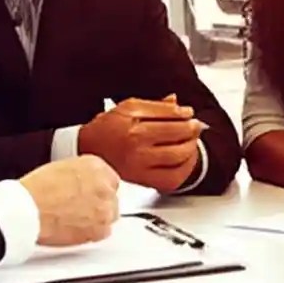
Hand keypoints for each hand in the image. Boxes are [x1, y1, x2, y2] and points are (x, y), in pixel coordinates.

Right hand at [20, 155, 120, 245]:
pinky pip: (103, 232)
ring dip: (97, 217)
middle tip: (80, 208)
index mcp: (95, 166)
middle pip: (111, 196)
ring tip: (75, 220)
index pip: (109, 177)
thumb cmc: (35, 190)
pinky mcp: (100, 229)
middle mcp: (104, 185)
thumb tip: (81, 184)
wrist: (28, 209)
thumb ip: (79, 175)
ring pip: (109, 215)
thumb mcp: (60, 168)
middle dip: (99, 202)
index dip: (97, 188)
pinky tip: (76, 229)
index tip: (90, 194)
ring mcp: (105, 208)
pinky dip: (93, 232)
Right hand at [78, 95, 205, 192]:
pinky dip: (185, 168)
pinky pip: (172, 177)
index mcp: (133, 120)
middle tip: (194, 126)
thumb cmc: (108, 127)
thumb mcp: (129, 107)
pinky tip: (185, 159)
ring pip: (178, 155)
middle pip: (176, 133)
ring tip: (191, 141)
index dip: (184, 113)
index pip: (169, 115)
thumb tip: (178, 103)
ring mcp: (139, 163)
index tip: (188, 113)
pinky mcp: (142, 179)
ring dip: (191, 146)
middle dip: (191, 128)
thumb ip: (155, 105)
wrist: (89, 150)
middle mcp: (136, 142)